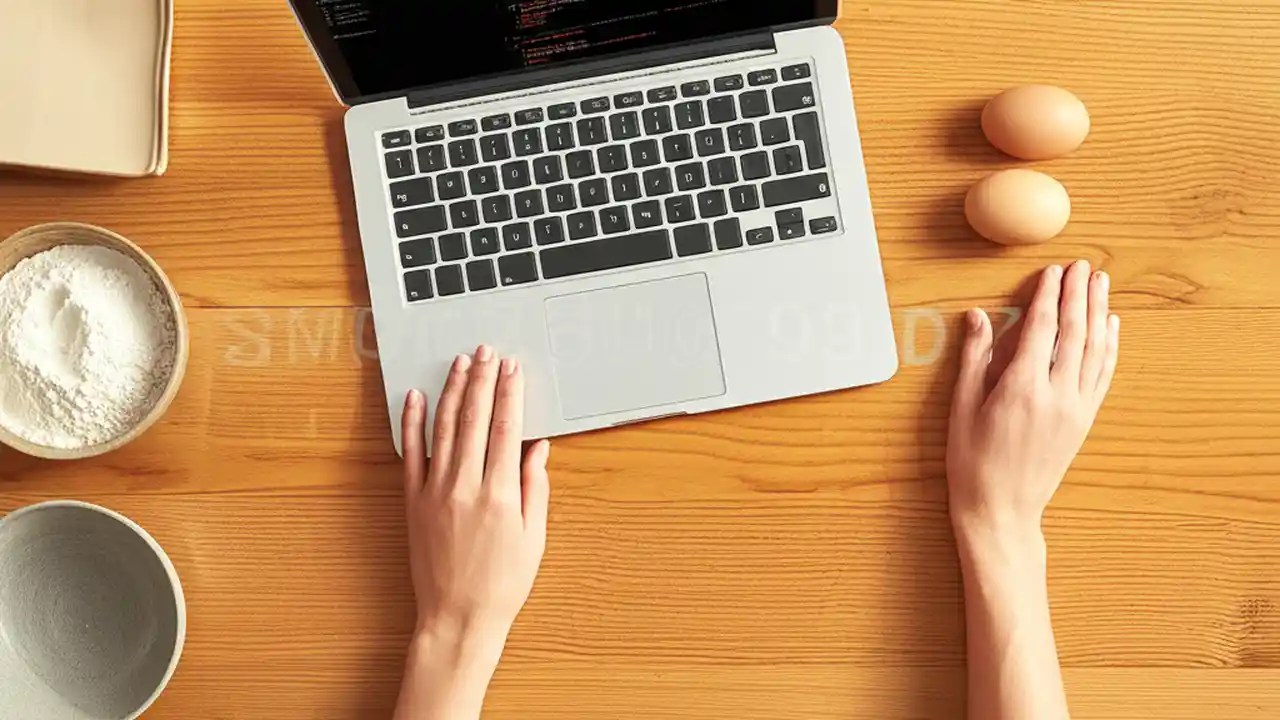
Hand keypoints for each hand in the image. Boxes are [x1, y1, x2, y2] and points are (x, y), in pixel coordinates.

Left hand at [400, 345, 550, 648]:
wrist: (457, 618)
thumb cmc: (501, 584)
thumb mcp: (534, 538)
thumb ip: (535, 488)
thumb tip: (537, 449)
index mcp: (500, 494)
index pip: (505, 428)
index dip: (509, 393)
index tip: (512, 367)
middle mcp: (466, 486)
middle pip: (474, 419)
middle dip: (481, 380)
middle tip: (486, 351)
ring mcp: (435, 492)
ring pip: (443, 428)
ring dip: (452, 391)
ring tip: (459, 363)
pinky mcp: (413, 502)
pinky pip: (411, 453)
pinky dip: (412, 422)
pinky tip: (415, 397)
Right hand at [947, 261, 1118, 539]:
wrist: (1001, 510)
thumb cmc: (972, 462)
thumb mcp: (961, 408)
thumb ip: (973, 358)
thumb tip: (977, 316)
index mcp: (1020, 388)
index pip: (1041, 328)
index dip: (1048, 296)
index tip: (1051, 272)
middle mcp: (1055, 395)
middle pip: (1074, 332)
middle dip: (1078, 295)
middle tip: (1081, 266)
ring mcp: (1075, 408)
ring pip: (1094, 349)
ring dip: (1098, 313)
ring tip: (1100, 284)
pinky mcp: (1083, 421)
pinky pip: (1102, 374)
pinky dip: (1109, 347)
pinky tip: (1110, 327)